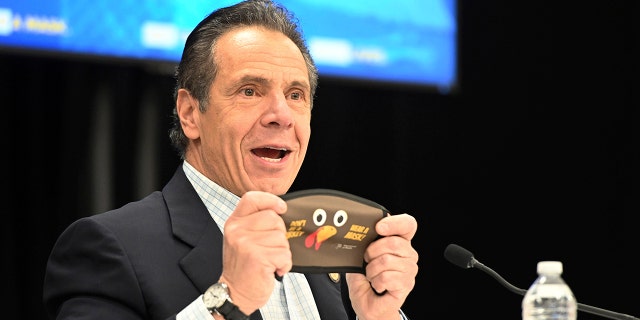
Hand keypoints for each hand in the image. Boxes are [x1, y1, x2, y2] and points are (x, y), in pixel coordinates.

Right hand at [218, 191, 290, 314]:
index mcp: (234, 222)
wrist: (235, 293)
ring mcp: (245, 244)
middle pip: (274, 218)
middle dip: (279, 234)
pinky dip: (284, 264)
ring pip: (281, 238)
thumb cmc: (244, 266)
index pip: (251, 198)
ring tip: (269, 261)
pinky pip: (284, 254)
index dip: (270, 200)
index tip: (281, 208)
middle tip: (270, 249)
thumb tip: (280, 211)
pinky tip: (273, 269)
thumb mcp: (242, 239)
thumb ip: (256, 223)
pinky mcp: (257, 257)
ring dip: (282, 252)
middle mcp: (237, 231)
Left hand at [346, 213, 418, 319]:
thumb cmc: (364, 279)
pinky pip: (387, 277)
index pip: (408, 224)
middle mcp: (408, 254)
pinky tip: (377, 285)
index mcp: (398, 241)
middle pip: (394, 242)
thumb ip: (362, 242)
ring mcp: (410, 269)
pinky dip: (376, 282)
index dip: (394, 222)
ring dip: (372, 270)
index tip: (379, 227)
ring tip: (372, 276)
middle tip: (367, 260)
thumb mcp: (359, 256)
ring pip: (387, 261)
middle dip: (372, 251)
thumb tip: (358, 232)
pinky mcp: (407, 284)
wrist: (367, 303)